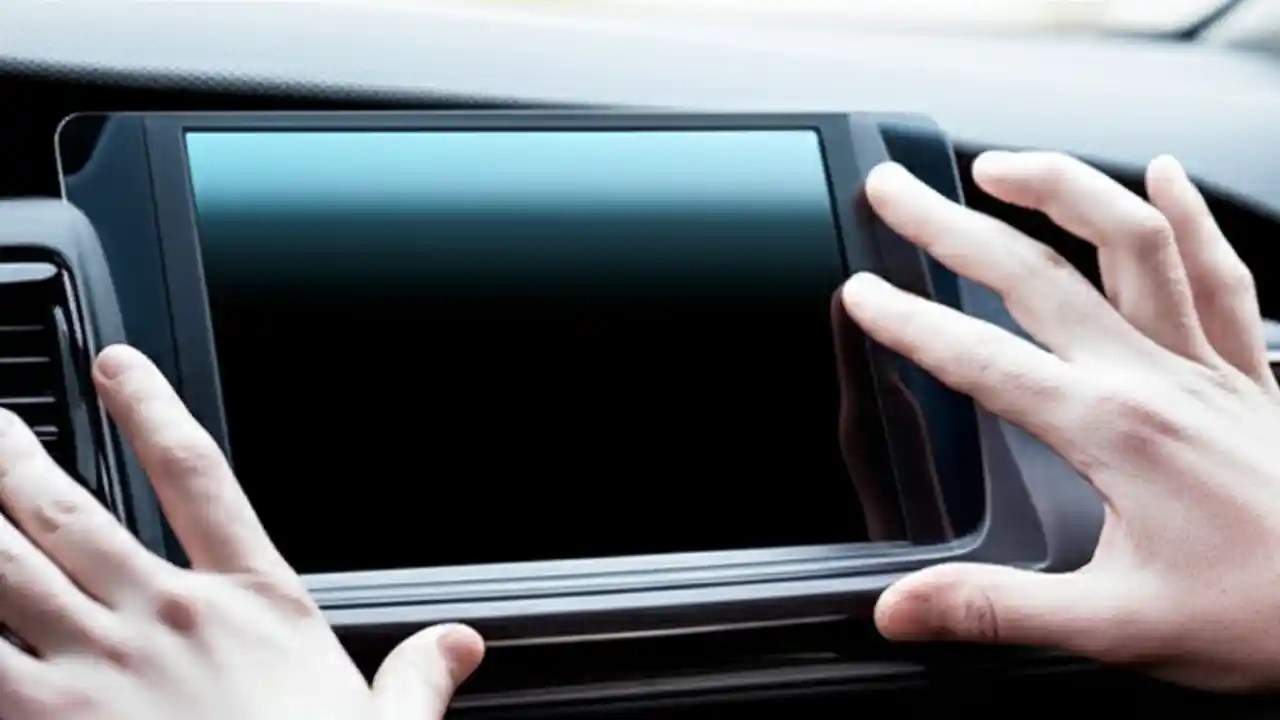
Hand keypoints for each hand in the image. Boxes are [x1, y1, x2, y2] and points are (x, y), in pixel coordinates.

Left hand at [0, 345, 483, 717]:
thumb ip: (417, 677)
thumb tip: (460, 644)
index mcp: (251, 605)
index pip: (198, 477)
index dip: (154, 410)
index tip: (120, 369)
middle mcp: (165, 618)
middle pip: (71, 513)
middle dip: (17, 459)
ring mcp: (96, 669)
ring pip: (7, 569)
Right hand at [843, 151, 1279, 690]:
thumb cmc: (1262, 618)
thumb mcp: (1114, 627)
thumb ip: (996, 608)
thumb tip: (902, 608)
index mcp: (1113, 431)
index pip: (982, 360)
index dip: (910, 323)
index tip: (861, 292)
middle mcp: (1156, 378)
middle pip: (1037, 275)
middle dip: (952, 225)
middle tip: (897, 190)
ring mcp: (1207, 365)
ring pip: (1132, 243)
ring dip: (1063, 190)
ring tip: (1002, 164)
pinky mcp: (1248, 373)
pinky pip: (1219, 274)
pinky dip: (1190, 218)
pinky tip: (1161, 176)